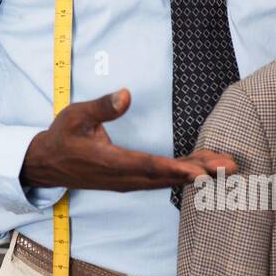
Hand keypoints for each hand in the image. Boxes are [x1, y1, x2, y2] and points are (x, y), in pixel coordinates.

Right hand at [21, 88, 238, 191]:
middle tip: (229, 167)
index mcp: (108, 162)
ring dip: (196, 174)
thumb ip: (102, 106)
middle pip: (166, 176)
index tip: (200, 172)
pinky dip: (183, 176)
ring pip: (167, 180)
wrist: (46, 164)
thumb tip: (126, 93)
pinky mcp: (130, 181)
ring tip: (225, 167)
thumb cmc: (62, 136)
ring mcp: (126, 182)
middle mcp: (121, 177)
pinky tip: (202, 171)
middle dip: (199, 172)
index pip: (146, 165)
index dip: (174, 169)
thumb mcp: (75, 115)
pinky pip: (161, 181)